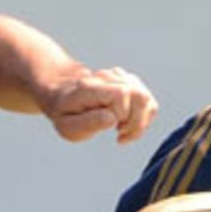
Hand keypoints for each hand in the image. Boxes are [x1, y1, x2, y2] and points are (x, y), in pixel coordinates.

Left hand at [43, 66, 158, 144]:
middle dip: (136, 122)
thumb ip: (88, 122)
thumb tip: (113, 119)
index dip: (122, 114)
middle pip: (140, 96)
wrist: (63, 94)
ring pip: (147, 98)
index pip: (122, 93)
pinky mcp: (129, 83)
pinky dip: (143, 117)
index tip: (112, 129)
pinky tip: (127, 124)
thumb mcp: (68, 126)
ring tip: (122, 130)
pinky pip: (147, 101)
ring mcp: (119, 78)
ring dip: (140, 121)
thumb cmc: (65, 114)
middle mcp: (108, 78)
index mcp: (91, 87)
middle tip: (119, 133)